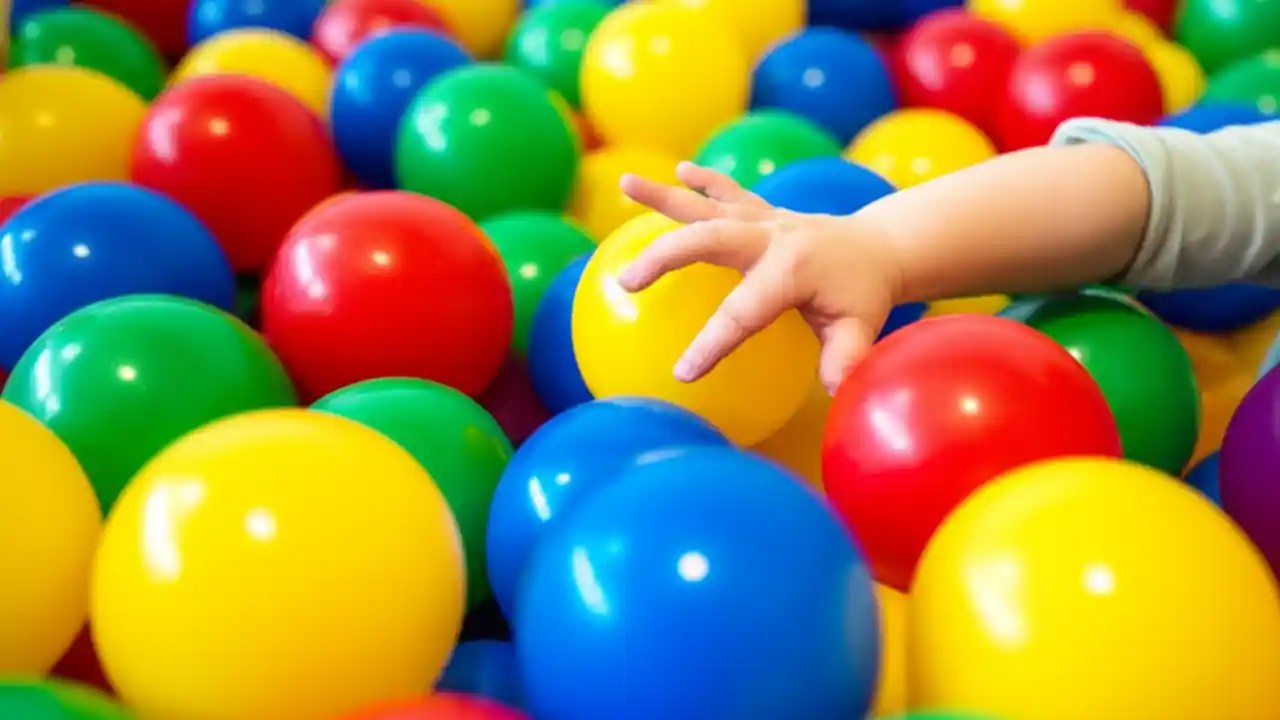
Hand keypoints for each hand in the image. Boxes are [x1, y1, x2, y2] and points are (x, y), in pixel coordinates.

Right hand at [620, 162, 903, 394]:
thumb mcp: (859, 329)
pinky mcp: (762, 212)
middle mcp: (774, 237)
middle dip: (666, 258)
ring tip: (626, 183)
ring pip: (709, 206)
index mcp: (792, 271)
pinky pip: (727, 193)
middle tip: (628, 282)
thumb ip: (846, 358)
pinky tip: (678, 172)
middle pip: (710, 240)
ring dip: (665, 196)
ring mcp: (766, 220)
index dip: (712, 343)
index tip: (683, 373)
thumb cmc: (864, 295)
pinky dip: (702, 182)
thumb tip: (838, 392)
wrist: (880, 249)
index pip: (743, 311)